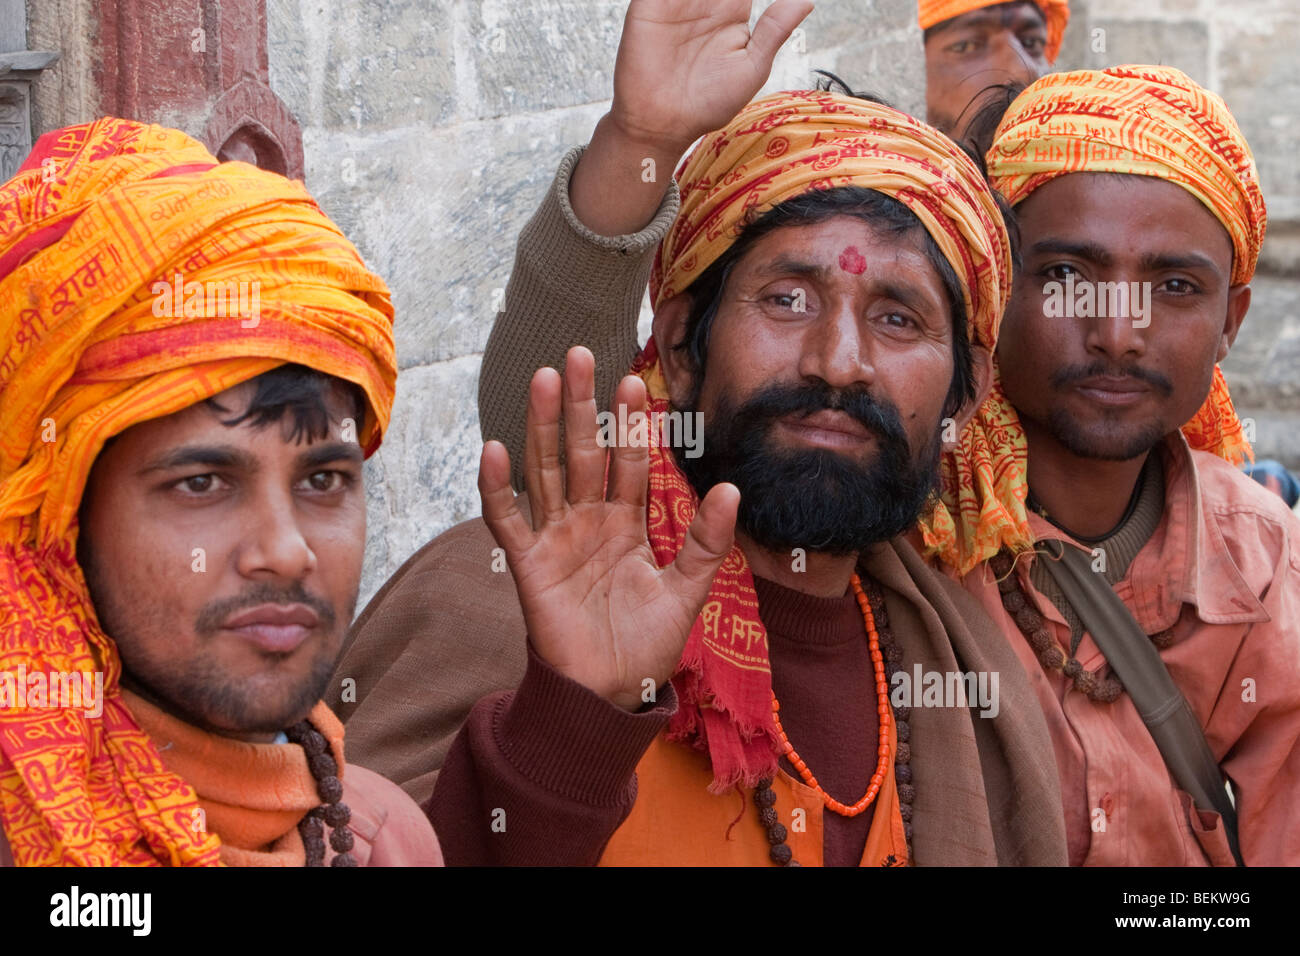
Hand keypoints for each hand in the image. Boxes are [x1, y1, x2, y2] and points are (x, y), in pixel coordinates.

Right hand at [478, 347, 739, 710]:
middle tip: (578, 354)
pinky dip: (499, 488)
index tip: (633, 380)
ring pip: (546, 471)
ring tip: (542, 379)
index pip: (628, 461)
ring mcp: (556, 539)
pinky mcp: (528, 565)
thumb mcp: (688, 590)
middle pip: (582, 452)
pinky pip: (508, 520)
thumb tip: (731, 488)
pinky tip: (494, 449)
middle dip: (580, 405)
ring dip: (541, 426)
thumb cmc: (648, 645)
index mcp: (626, 523)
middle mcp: (589, 522)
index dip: (629, 423)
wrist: (613, 694)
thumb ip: (707, 541)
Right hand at [571, 0, 814, 234]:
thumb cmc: (708, 104)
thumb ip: (774, 30)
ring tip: (713, 0)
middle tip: (732, 0)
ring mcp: (678, 1)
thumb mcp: (751, 67)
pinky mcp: (651, 4)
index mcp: (731, 14)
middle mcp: (705, 3)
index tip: (747, 0)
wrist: (663, 123)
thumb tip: (806, 0)